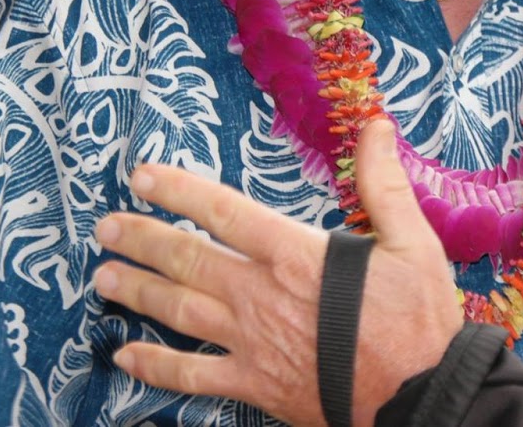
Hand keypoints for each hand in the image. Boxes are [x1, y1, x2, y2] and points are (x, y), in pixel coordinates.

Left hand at [94, 120, 460, 425]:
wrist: (419, 393)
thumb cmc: (418, 318)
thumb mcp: (413, 240)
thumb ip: (384, 184)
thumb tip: (376, 128)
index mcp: (295, 254)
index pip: (223, 211)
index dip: (178, 191)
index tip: (143, 176)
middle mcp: (261, 295)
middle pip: (187, 260)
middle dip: (141, 240)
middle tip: (106, 228)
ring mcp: (252, 343)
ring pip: (179, 311)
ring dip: (138, 292)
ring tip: (102, 278)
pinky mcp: (254, 384)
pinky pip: (191, 375)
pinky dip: (155, 366)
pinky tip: (126, 356)